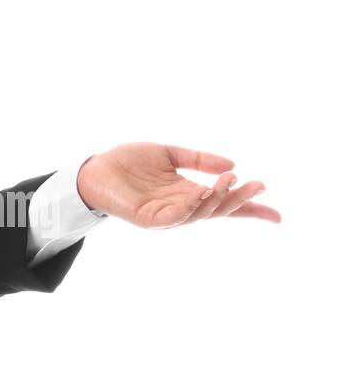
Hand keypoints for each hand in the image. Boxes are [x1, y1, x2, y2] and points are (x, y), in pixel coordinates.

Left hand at [76, 142, 280, 228]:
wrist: (95, 168)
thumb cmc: (128, 162)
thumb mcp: (169, 154)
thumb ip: (198, 159)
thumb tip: (232, 166)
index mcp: (188, 192)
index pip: (224, 203)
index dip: (250, 208)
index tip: (277, 215)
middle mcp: (182, 206)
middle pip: (218, 209)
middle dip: (240, 200)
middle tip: (258, 186)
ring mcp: (167, 215)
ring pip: (201, 213)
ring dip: (218, 198)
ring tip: (232, 181)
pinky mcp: (150, 219)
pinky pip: (176, 215)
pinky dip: (191, 206)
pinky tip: (202, 193)